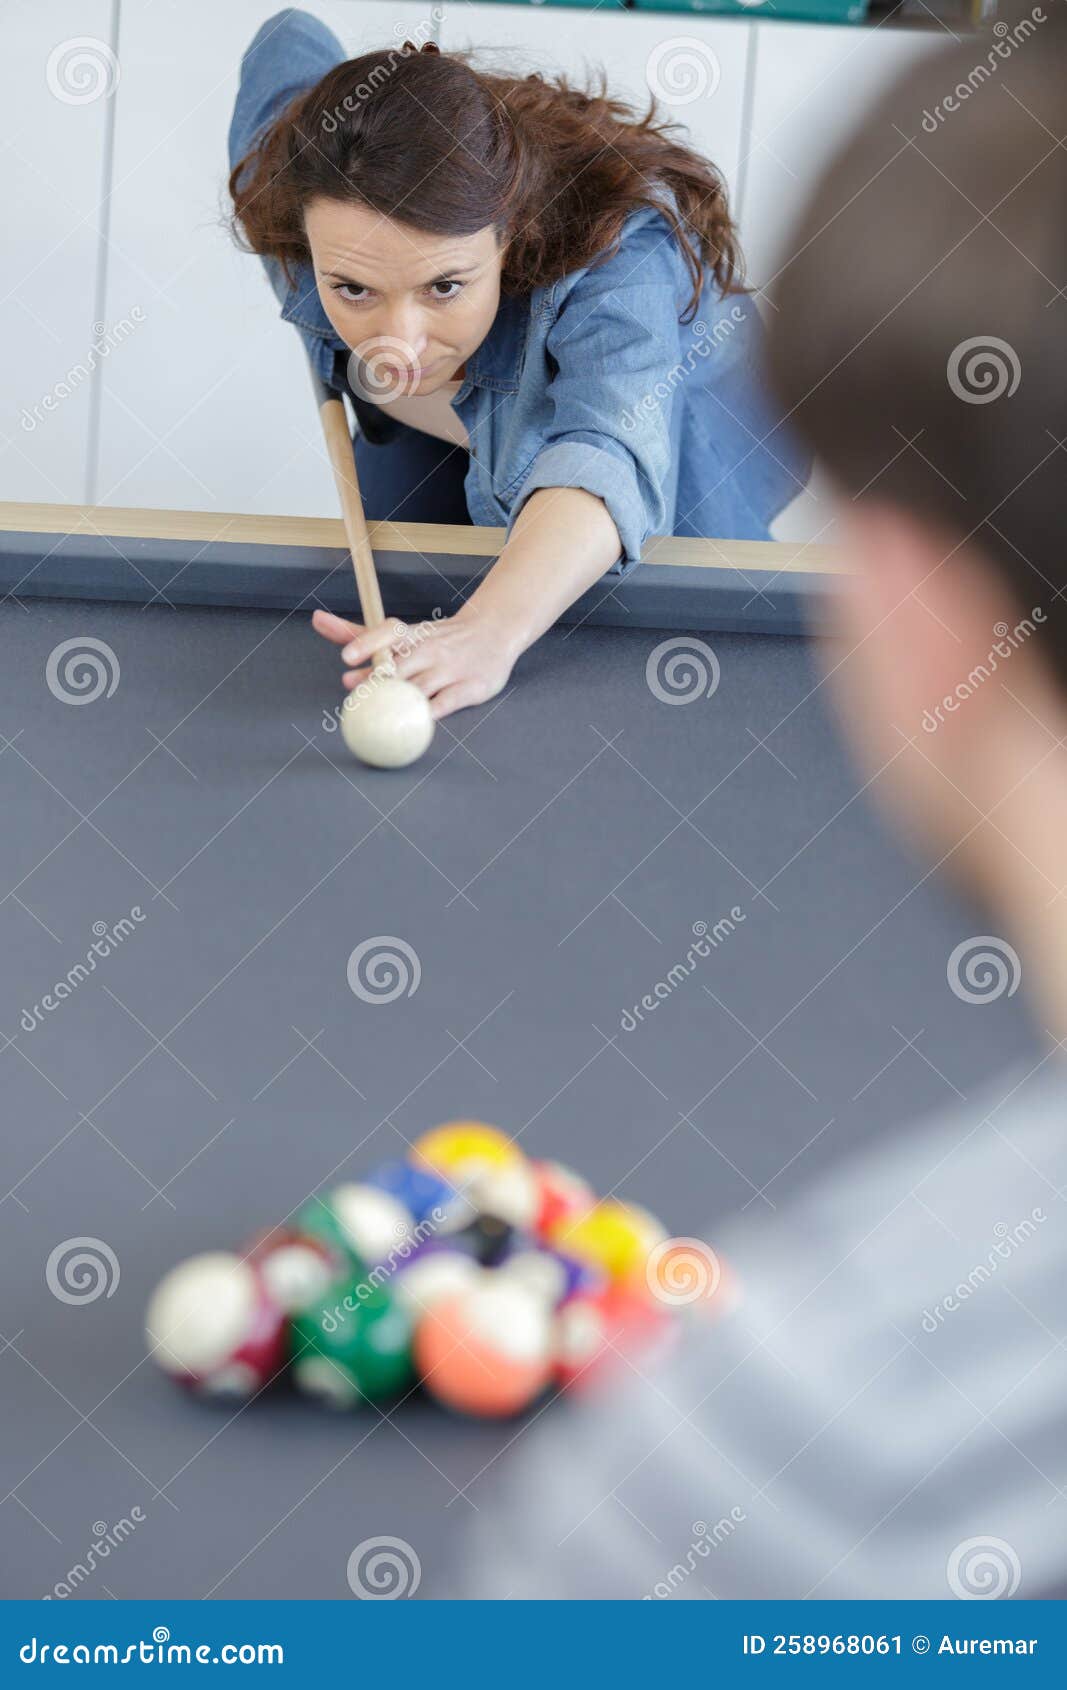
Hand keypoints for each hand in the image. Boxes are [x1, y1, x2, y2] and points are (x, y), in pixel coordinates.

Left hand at [311, 604, 518, 718]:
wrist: (493, 631)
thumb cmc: (439, 637)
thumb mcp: (401, 632)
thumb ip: (360, 633)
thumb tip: (318, 620)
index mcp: (413, 635)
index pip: (389, 633)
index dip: (367, 643)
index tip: (347, 658)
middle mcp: (430, 649)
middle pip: (400, 666)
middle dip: (377, 681)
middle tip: (356, 694)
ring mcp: (450, 669)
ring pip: (421, 687)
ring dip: (400, 700)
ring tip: (380, 713)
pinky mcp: (470, 687)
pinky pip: (448, 703)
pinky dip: (431, 713)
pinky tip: (416, 722)